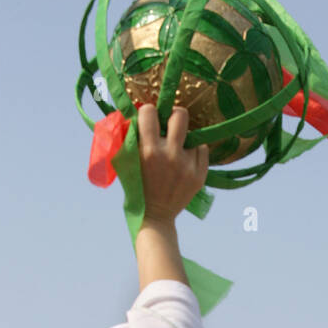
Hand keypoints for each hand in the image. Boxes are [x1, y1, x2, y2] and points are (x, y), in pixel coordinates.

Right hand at [138, 105, 208, 225]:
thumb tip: (133, 112)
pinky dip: (194, 152)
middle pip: (180, 116)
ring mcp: (187, 166)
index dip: (148, 112)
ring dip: (183, 140)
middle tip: (169, 123)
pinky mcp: (200, 175)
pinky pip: (203, 149)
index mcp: (148, 150)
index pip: (150, 112)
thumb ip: (127, 137)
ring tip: (175, 151)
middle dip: (173, 115)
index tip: (148, 119)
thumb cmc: (136, 185)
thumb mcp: (124, 161)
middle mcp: (170, 155)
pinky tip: (184, 161)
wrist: (155, 215)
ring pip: (192, 135)